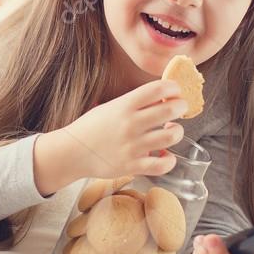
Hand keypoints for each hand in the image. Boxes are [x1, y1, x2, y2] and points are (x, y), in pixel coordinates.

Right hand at [62, 79, 187, 178]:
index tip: (175, 90)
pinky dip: (169, 160)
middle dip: (181, 106)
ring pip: (171, 136)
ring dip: (177, 131)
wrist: (72, 152)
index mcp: (124, 105)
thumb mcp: (111, 107)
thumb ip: (134, 102)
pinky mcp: (132, 166)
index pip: (157, 89)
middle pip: (169, 110)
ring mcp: (132, 146)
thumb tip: (162, 96)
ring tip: (173, 130)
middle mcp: (130, 124)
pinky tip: (165, 155)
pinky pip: (162, 165)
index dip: (173, 87)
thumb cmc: (93, 127)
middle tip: (180, 107)